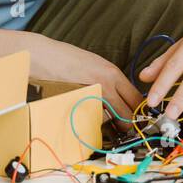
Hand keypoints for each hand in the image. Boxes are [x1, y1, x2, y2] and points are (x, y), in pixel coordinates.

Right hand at [28, 36, 142, 125]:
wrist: (43, 56)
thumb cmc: (67, 59)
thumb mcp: (96, 64)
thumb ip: (112, 80)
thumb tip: (125, 96)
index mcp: (112, 74)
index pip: (137, 99)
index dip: (139, 110)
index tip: (138, 116)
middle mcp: (106, 86)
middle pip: (128, 115)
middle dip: (127, 123)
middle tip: (123, 126)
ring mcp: (91, 98)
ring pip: (111, 122)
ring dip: (111, 126)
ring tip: (106, 123)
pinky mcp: (78, 107)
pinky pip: (93, 122)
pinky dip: (94, 124)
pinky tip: (90, 120)